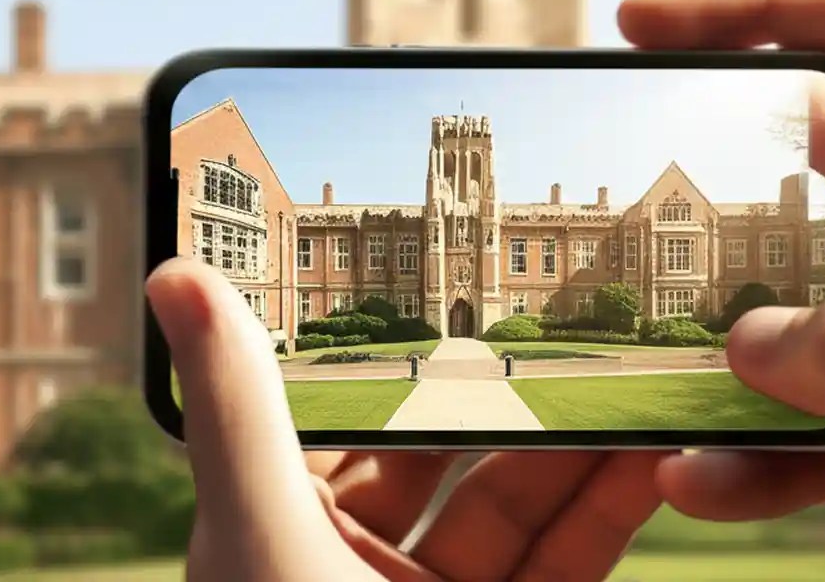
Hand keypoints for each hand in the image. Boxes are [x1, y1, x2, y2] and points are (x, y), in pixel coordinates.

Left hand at [146, 259, 663, 581]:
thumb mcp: (261, 544)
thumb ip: (240, 413)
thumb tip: (176, 271)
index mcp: (275, 534)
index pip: (338, 415)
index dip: (390, 352)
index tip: (446, 286)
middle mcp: (357, 568)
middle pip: (445, 456)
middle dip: (509, 395)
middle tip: (566, 324)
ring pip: (517, 504)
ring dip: (575, 445)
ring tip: (629, 376)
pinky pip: (566, 563)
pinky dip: (609, 510)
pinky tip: (648, 457)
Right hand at [619, 0, 824, 580]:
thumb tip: (750, 334)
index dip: (763, 2)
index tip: (645, 24)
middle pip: (822, 152)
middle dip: (714, 169)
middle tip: (624, 194)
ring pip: (796, 289)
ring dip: (722, 336)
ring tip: (664, 392)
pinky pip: (808, 398)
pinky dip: (751, 438)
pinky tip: (704, 482)